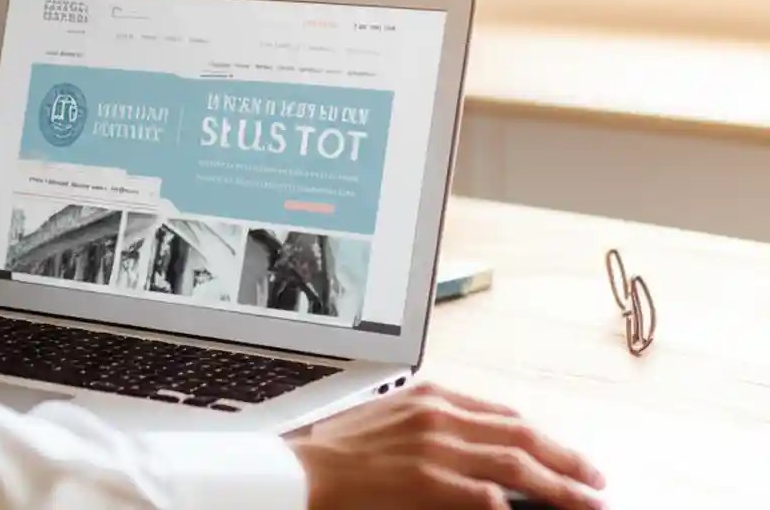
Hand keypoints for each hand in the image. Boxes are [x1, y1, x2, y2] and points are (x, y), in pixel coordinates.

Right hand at [291, 383, 605, 509]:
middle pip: (521, 436)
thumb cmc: (337, 452)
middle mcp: (440, 415)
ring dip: (559, 486)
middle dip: (564, 458)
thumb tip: (474, 448)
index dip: (541, 436)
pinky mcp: (431, 482)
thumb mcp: (390, 421)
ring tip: (586, 501)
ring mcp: (438, 449)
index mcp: (431, 396)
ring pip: (518, 465)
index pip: (503, 414)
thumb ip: (433, 427)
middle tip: (594, 479)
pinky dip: (513, 505)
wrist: (302, 470)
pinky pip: (488, 496)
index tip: (562, 453)